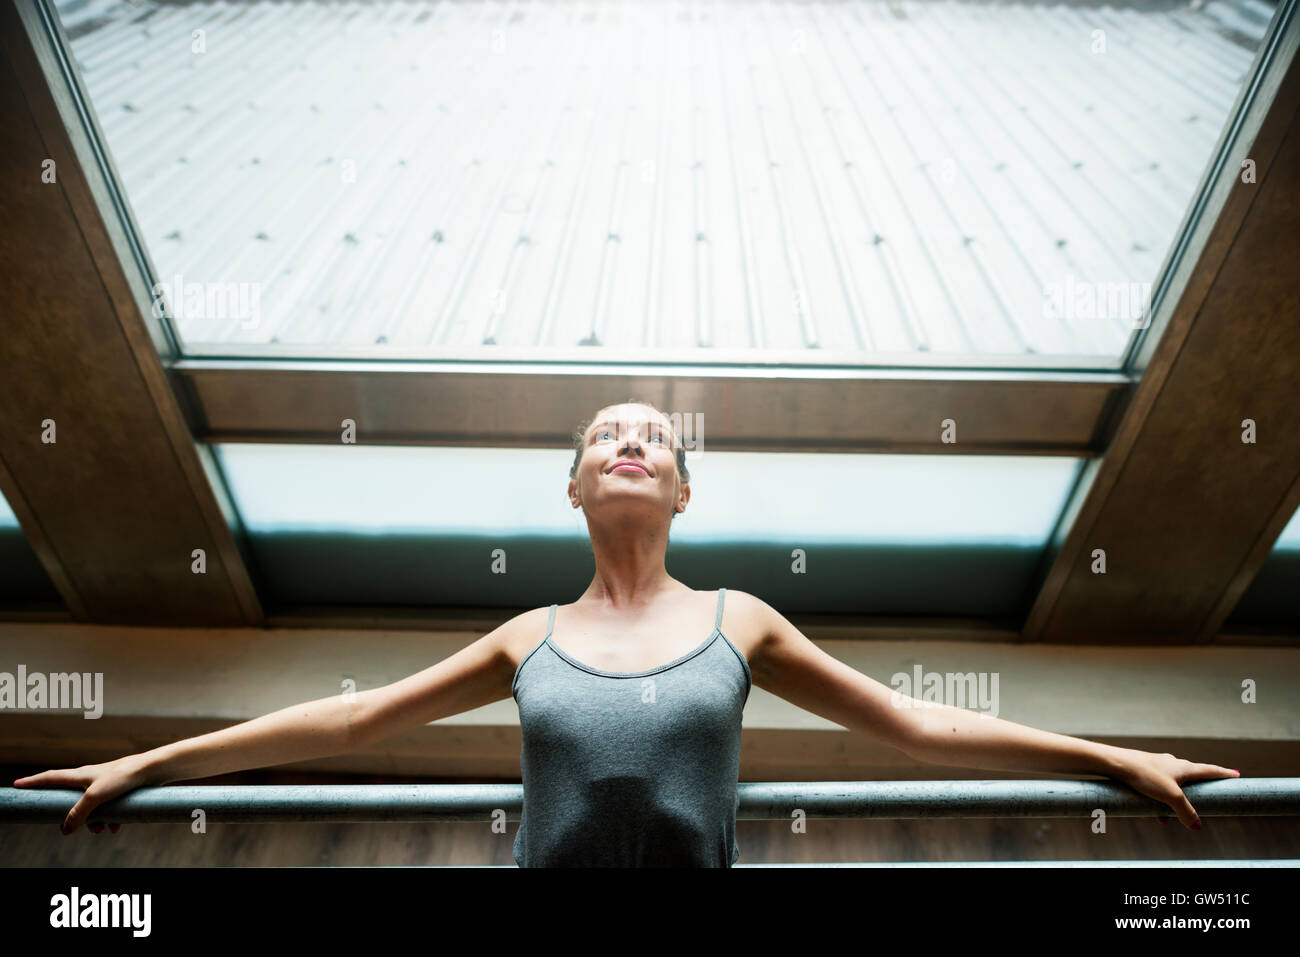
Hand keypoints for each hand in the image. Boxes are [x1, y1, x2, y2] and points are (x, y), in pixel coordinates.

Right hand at [12, 755, 152, 834]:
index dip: (33, 782)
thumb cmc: (123, 776)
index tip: (18, 785)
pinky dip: (109, 819)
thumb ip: (78, 813)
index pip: (51, 778)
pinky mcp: (118, 791)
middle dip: (73, 817)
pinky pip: (107, 810)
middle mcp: (90, 779)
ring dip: (94, 822)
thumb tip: (65, 829)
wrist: (153, 770)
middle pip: (72, 801)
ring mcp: (105, 785)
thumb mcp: (95, 796)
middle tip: (71, 828)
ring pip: (91, 809)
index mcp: (80, 775)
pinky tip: (116, 827)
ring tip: (102, 830)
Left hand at [1112, 749, 1239, 829]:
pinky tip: (1153, 814)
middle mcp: (1173, 764)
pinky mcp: (1144, 772)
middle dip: (1197, 793)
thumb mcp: (1171, 796)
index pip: (1210, 770)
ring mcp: (1158, 767)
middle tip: (1205, 800)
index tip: (1236, 775)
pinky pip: (1158, 789)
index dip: (1224, 774)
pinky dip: (1159, 801)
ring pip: (1172, 787)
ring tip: (1165, 819)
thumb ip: (1185, 812)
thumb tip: (1197, 826)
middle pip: (1192, 778)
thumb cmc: (1145, 775)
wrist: (1116, 763)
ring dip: (1172, 803)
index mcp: (1184, 767)